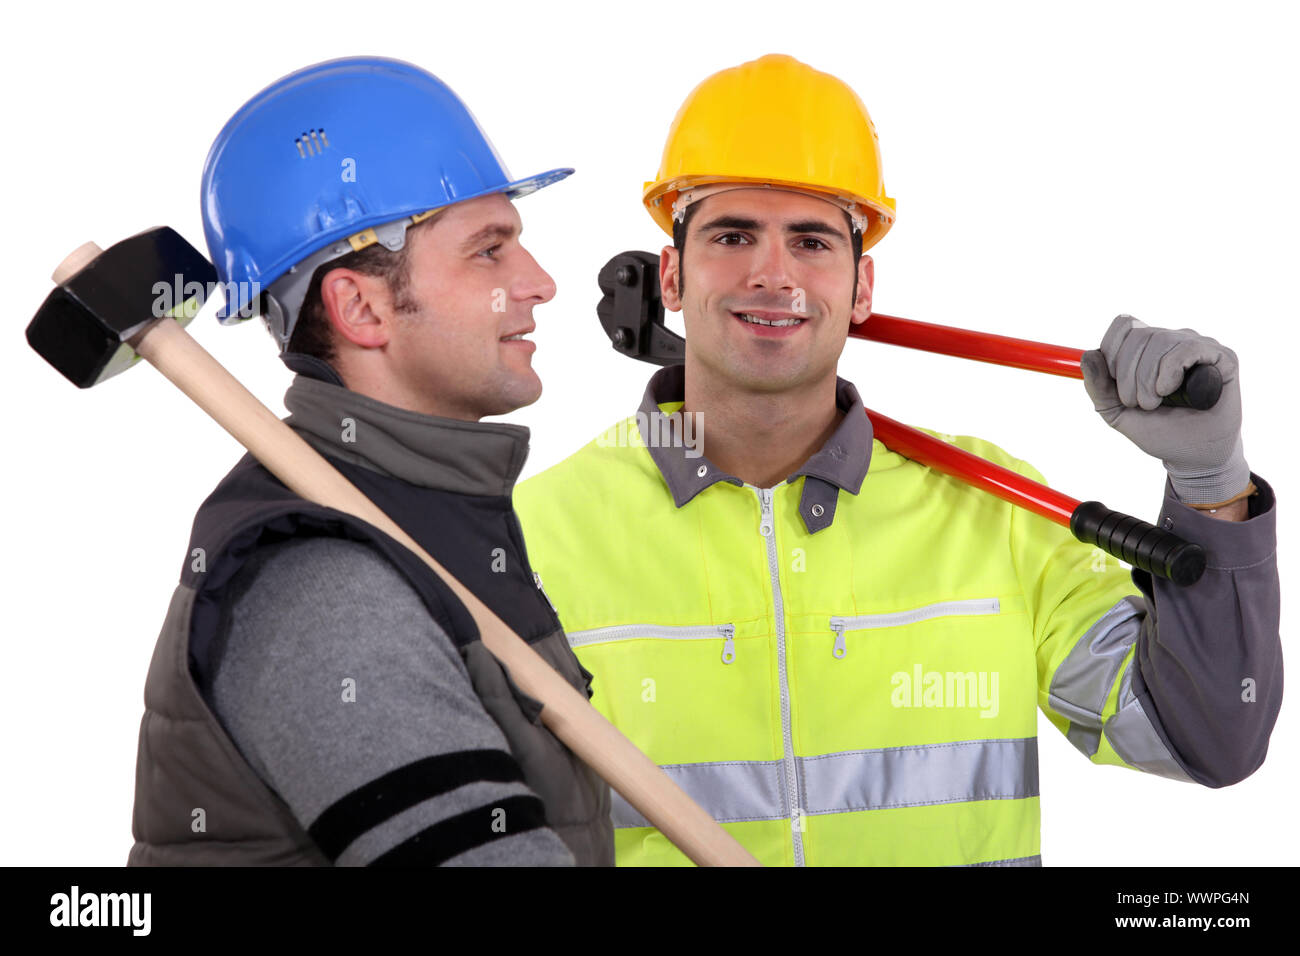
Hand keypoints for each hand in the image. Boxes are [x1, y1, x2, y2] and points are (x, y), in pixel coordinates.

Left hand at [1081, 315, 1248, 505]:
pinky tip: (1168, 390)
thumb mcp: (1117, 411)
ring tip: (1153, 403)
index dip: (1112, 351)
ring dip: (1147, 378)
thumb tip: (1088, 354)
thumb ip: (1098, 386)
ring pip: (1161, 340)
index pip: (1124, 325)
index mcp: (1148, 347)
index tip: (1114, 383)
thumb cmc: (1158, 430)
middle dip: (1127, 374)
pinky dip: (1170, 371)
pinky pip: (1188, 348)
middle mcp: (1173, 340)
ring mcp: (1199, 346)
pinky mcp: (1223, 357)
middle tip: (1136, 403)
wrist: (1192, 455)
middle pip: (1139, 334)